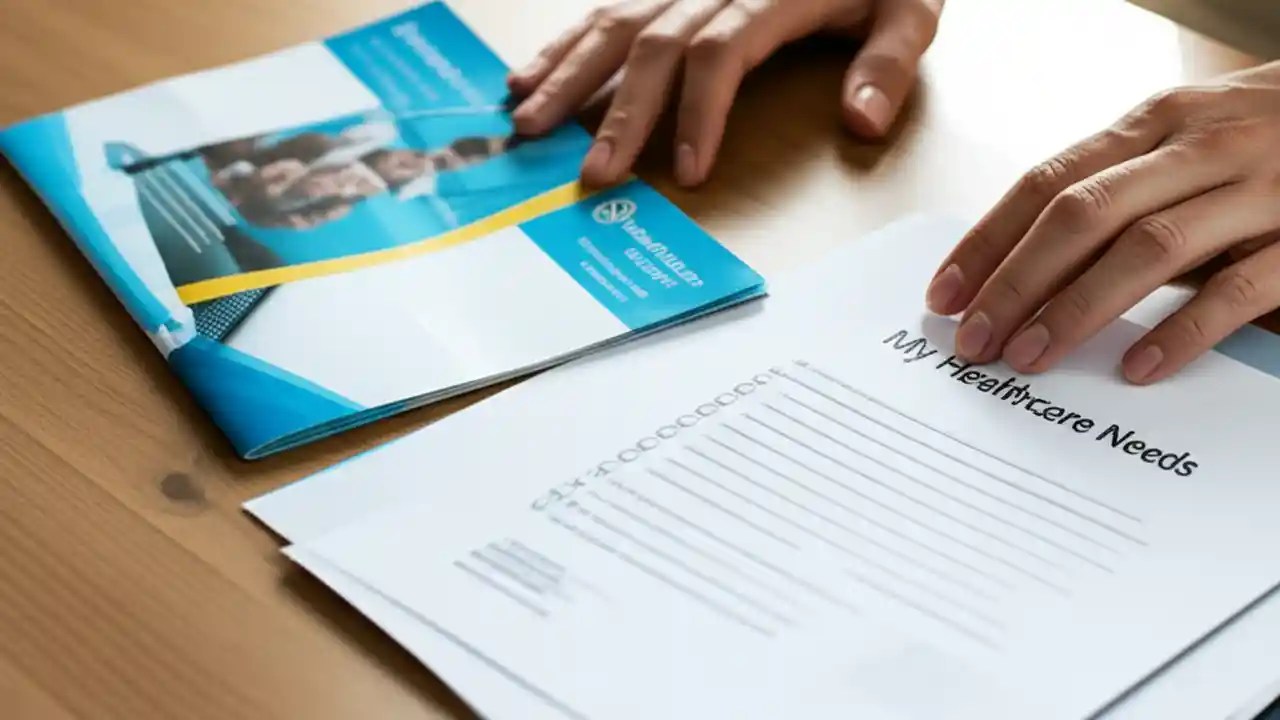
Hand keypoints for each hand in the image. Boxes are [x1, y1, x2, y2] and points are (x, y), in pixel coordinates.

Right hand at [508, 0, 943, 186]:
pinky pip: (604, 7)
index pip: (722, 52)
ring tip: (527, 122)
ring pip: (615, 21)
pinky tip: (527, 74)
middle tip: (591, 173)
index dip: (700, 112)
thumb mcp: (908, 8)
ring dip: (568, 74)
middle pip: (655, 43)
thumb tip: (860, 122)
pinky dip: (563, 44)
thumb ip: (887, 64)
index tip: (688, 173)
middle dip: (620, 112)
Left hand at [926, 61, 1279, 384]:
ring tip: (1029, 358)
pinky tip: (1137, 369)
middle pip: (1082, 215)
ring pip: (1150, 248)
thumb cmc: (1257, 143)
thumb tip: (1014, 266)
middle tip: (974, 341)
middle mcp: (1199, 148)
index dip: (988, 241)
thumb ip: (1114, 191)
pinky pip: (1239, 289)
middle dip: (1016, 282)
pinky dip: (1182, 331)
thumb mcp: (1179, 145)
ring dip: (1078, 309)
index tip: (943, 296)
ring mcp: (1258, 191)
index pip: (1047, 183)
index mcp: (1153, 124)